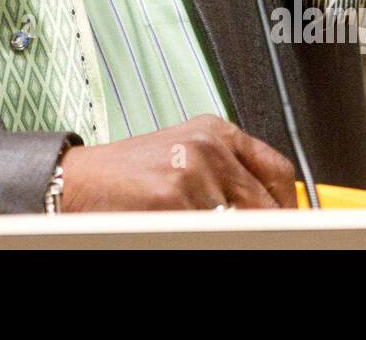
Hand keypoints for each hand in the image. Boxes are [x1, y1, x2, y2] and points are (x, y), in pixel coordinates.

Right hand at [58, 114, 296, 210]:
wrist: (77, 181)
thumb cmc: (127, 174)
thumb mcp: (184, 155)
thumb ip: (227, 172)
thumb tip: (270, 207)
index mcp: (214, 131)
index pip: (278, 170)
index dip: (286, 204)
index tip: (287, 222)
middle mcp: (207, 146)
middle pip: (264, 202)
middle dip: (258, 226)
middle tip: (242, 233)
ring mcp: (192, 171)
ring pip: (239, 224)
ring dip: (222, 233)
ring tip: (192, 225)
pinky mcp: (174, 199)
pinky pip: (208, 233)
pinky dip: (196, 235)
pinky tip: (174, 228)